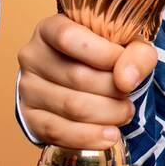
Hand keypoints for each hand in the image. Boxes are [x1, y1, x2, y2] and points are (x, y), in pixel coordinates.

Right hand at [17, 13, 156, 149]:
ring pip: (70, 106)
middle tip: (129, 96)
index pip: (69, 37)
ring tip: (125, 114)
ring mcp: (28, 88)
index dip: (104, 54)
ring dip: (107, 114)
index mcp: (51, 28)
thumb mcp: (128, 45)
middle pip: (76, 76)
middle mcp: (33, 55)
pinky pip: (57, 131)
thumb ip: (136, 55)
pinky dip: (89, 137)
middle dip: (113, 91)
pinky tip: (110, 135)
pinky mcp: (29, 117)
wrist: (85, 79)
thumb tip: (126, 80)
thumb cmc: (106, 56)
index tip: (124, 66)